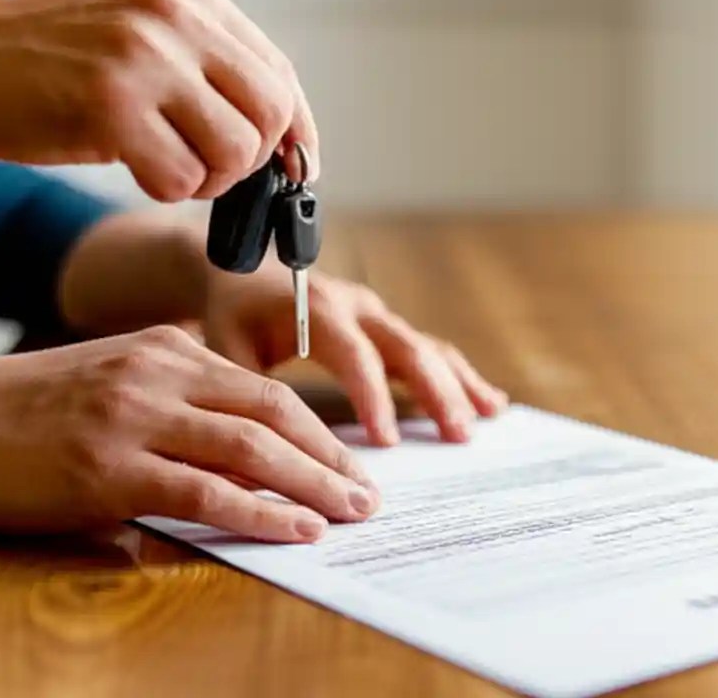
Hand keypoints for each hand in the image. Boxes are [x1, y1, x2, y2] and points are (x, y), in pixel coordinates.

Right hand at [0, 0, 316, 197]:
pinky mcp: (113, 106)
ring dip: (209, 178)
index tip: (299, 167)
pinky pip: (184, 179)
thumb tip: (287, 137)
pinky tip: (134, 168)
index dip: (297, 130)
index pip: (280, 71)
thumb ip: (208, 68)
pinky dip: (167, 190)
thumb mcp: (139, 36)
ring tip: (167, 163)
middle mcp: (175, 16)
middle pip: (273, 112)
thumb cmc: (46, 63)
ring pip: (237, 151)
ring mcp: (144, 57)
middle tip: (212, 169)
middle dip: (254, 158)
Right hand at [0, 326, 376, 541]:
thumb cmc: (22, 409)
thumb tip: (233, 432)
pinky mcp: (109, 468)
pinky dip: (261, 514)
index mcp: (167, 349)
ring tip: (353, 513)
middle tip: (369, 493)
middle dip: (330, 457)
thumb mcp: (110, 376)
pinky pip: (205, 494)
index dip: (317, 428)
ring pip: (252, 451)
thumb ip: (173, 392)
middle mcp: (160, 374)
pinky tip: (298, 530)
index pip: (265, 390)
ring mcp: (135, 418)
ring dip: (313, 486)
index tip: (350, 460)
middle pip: (273, 414)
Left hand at [205, 266, 508, 445]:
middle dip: (437, 391)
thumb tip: (262, 446)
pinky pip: (431, 350)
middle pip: (408, 348)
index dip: (373, 397)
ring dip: (458, 384)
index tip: (385, 442)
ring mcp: (378, 316)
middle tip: (459, 435)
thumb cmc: (231, 314)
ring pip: (428, 347)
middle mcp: (358, 307)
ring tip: (487, 418)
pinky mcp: (387, 328)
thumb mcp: (226, 348)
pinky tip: (491, 402)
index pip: (356, 355)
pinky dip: (460, 376)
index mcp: (319, 310)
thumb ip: (249, 390)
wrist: (240, 271)